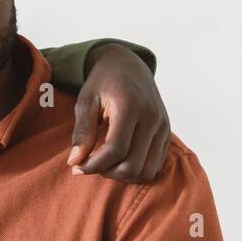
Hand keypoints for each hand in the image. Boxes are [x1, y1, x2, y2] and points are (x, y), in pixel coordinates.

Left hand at [68, 43, 170, 181]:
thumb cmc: (102, 82)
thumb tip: (74, 162)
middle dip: (107, 172)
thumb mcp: (85, 101)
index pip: (115, 150)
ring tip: (104, 164)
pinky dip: (136, 170)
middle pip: (132, 165)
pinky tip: (118, 161)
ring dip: (122, 175)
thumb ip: (82, 131)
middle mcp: (152, 118)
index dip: (93, 165)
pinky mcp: (166, 133)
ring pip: (146, 170)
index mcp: (130, 106)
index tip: (76, 168)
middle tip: (89, 165)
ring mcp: (163, 127)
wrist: (128, 65)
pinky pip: (155, 165)